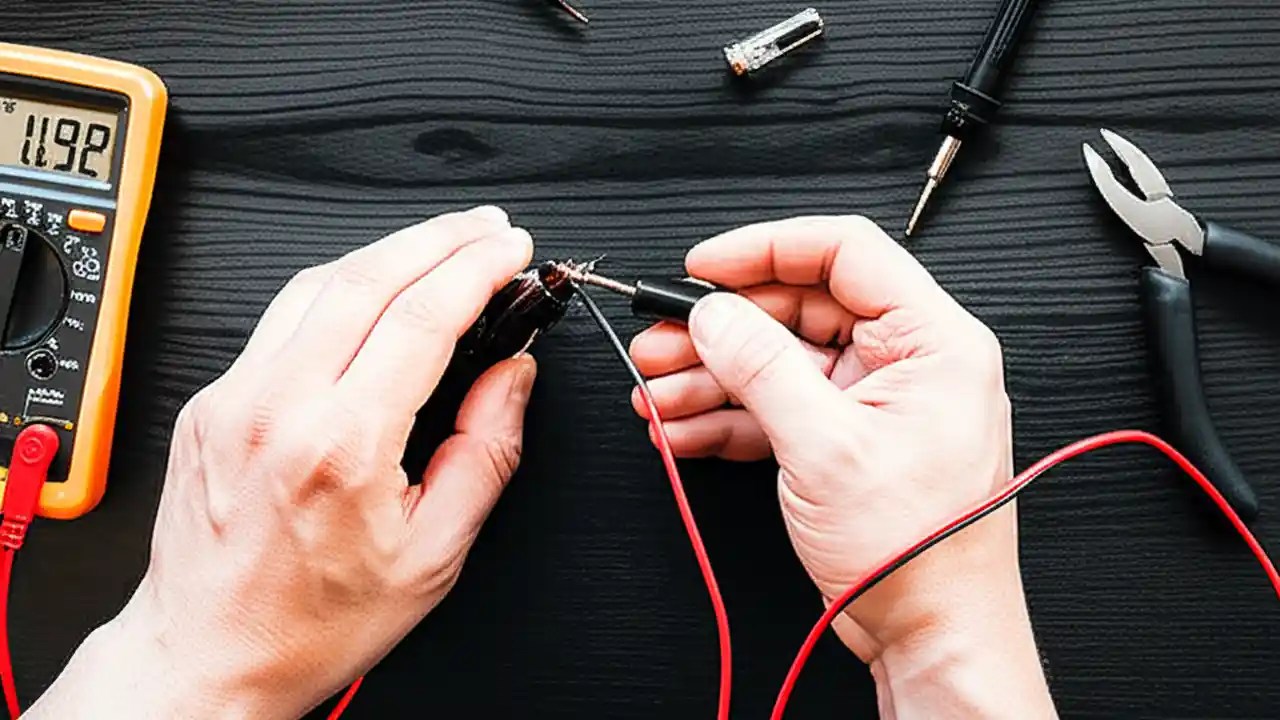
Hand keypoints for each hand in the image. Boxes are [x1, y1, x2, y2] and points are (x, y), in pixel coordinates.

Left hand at [28, 206, 535, 718]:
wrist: (209, 655)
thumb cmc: (312, 621)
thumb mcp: (433, 554)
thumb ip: (485, 453)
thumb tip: (512, 378)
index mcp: (340, 447)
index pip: (421, 317)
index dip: (477, 269)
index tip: (510, 251)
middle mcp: (277, 408)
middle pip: (367, 277)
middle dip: (440, 237)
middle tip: (487, 227)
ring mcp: (233, 398)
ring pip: (316, 281)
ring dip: (388, 249)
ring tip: (440, 243)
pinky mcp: (211, 400)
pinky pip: (280, 316)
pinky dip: (339, 285)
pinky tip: (372, 287)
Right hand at [629, 216, 1054, 718]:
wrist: (933, 632)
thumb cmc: (920, 551)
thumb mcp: (828, 448)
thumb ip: (763, 369)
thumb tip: (714, 315)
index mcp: (932, 341)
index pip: (843, 253)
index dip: (765, 249)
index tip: (703, 266)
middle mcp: (906, 362)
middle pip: (798, 311)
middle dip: (721, 328)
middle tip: (662, 339)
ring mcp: (871, 403)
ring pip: (778, 363)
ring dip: (711, 377)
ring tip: (656, 392)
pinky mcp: (843, 441)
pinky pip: (777, 409)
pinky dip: (726, 419)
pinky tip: (681, 429)